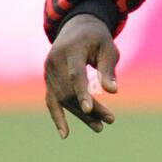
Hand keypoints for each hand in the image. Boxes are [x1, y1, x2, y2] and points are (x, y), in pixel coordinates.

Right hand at [44, 14, 119, 137]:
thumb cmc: (97, 38)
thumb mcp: (108, 48)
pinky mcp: (48, 79)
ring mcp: (48, 71)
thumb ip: (108, 69)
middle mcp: (54, 61)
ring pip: (62, 98)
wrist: (77, 27)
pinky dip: (58, 117)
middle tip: (110, 120)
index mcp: (70, 49)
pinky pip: (51, 100)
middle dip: (90, 108)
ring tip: (100, 127)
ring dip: (80, 114)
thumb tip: (113, 92)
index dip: (82, 93)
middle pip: (70, 91)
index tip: (90, 110)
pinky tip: (65, 134)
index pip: (75, 74)